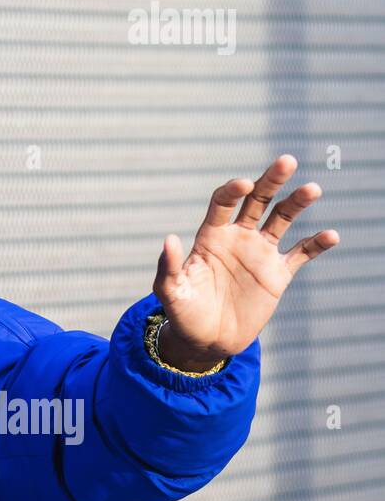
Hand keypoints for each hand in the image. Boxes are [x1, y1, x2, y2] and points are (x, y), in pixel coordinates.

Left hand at [153, 155, 339, 370]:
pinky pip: (301, 254)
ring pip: (282, 219)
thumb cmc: (183, 312)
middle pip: (257, 201)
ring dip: (296, 203)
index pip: (222, 202)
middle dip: (271, 181)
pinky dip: (316, 245)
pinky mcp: (277, 274)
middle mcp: (237, 237)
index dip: (232, 191)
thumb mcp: (170, 290)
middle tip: (286, 160)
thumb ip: (168, 266)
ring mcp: (259, 253)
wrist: (206, 340)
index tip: (243, 184)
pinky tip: (331, 235)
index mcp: (210, 235)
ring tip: (312, 189)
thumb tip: (168, 239)